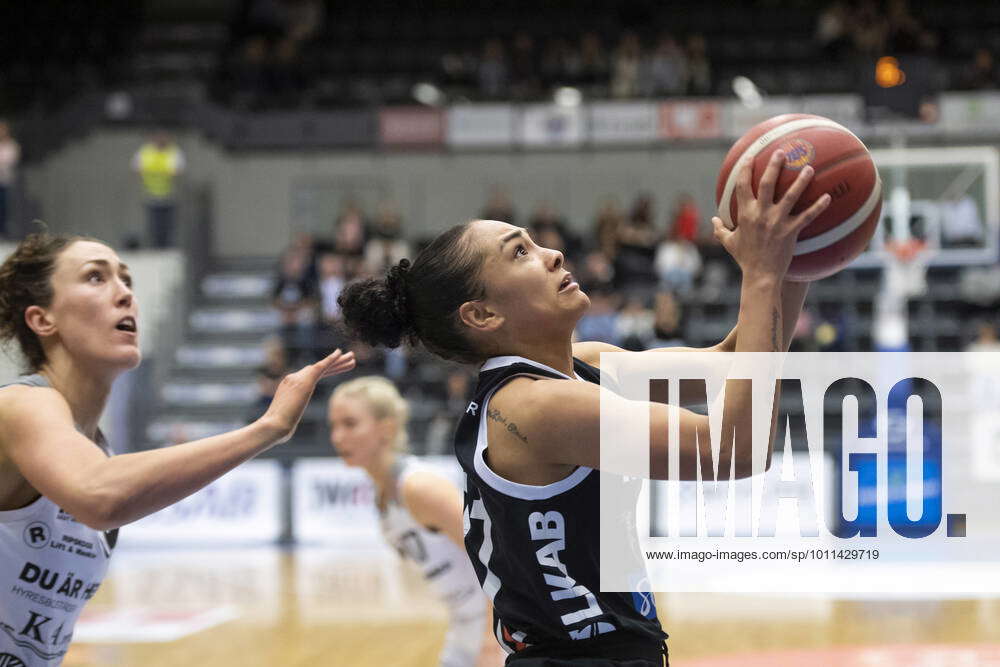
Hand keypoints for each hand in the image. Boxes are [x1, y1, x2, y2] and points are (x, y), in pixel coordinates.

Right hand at [259, 349, 354, 443]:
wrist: (273, 427)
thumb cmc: (277, 430)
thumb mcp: (285, 422)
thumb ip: (288, 420)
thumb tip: (286, 432)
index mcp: (289, 386)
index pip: (311, 376)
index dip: (326, 372)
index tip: (336, 368)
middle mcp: (293, 379)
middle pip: (317, 369)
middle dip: (334, 364)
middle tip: (349, 359)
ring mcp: (298, 378)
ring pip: (322, 366)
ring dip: (339, 361)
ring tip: (352, 357)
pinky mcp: (305, 381)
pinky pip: (321, 366)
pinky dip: (331, 359)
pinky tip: (340, 353)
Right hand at [712, 150, 830, 280]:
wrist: (760, 275)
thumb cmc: (745, 258)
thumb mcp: (729, 242)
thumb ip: (720, 229)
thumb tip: (713, 220)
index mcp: (745, 214)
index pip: (742, 186)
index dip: (745, 170)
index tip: (750, 158)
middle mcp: (761, 214)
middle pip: (767, 184)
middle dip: (773, 166)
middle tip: (781, 152)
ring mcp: (777, 222)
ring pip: (791, 196)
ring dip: (801, 181)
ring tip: (809, 168)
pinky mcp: (791, 231)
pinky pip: (807, 216)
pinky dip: (818, 207)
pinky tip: (828, 197)